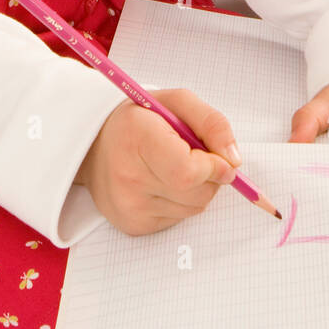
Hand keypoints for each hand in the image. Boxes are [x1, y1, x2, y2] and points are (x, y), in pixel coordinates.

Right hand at [73, 87, 239, 235]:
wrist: (94, 145)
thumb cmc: (141, 121)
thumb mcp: (177, 103)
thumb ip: (212, 123)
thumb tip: (234, 160)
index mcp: (137, 137)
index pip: (188, 171)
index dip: (214, 167)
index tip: (220, 158)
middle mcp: (128, 176)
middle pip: (197, 193)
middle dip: (210, 176)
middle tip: (194, 156)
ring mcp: (128, 206)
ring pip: (193, 208)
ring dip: (198, 189)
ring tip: (174, 167)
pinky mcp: (132, 225)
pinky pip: (179, 219)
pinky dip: (181, 202)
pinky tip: (163, 183)